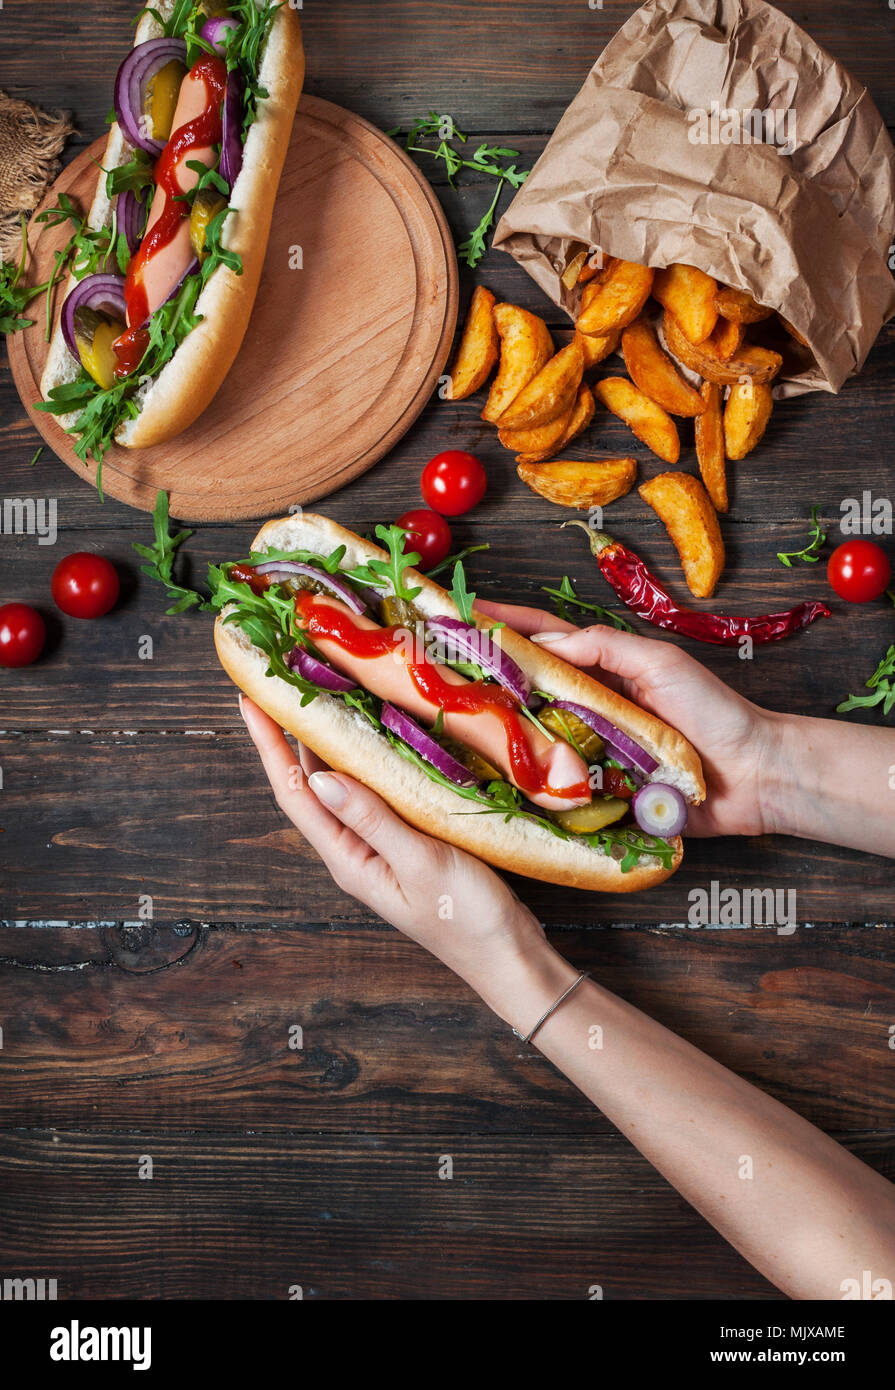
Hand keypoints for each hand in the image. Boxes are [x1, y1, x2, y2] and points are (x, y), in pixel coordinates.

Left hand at [238, 695, 544, 988]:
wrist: (509, 957)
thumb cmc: (467, 918)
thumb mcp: (420, 863)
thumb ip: (372, 819)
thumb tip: (320, 776)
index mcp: (348, 859)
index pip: (295, 793)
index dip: (269, 745)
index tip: (248, 699)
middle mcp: (355, 851)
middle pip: (311, 784)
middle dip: (292, 735)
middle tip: (286, 679)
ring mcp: (382, 847)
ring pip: (345, 785)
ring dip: (330, 742)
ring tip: (323, 692)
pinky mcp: (410, 842)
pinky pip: (378, 792)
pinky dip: (371, 758)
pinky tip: (382, 735)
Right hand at [475, 598, 780, 837]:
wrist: (755, 777)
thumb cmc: (715, 713)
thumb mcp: (660, 663)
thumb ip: (604, 648)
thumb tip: (545, 642)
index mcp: (602, 670)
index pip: (541, 641)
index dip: (498, 625)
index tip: (454, 613)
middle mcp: (589, 709)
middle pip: (523, 690)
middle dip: (480, 679)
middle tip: (430, 671)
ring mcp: (590, 753)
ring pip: (531, 742)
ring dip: (493, 735)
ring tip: (445, 724)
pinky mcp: (598, 795)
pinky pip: (553, 791)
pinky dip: (524, 787)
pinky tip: (487, 784)